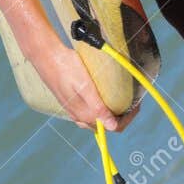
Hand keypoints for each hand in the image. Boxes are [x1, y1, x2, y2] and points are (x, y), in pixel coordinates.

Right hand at [26, 27, 141, 131]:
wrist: (46, 56)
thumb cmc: (66, 67)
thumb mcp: (86, 87)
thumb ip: (98, 108)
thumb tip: (113, 127)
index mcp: (84, 114)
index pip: (112, 127)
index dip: (127, 119)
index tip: (136, 105)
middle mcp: (78, 116)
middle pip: (105, 125)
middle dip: (121, 115)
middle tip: (132, 100)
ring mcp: (73, 110)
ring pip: (97, 119)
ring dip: (111, 112)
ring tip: (121, 98)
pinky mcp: (70, 102)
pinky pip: (89, 111)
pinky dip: (100, 108)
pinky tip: (103, 96)